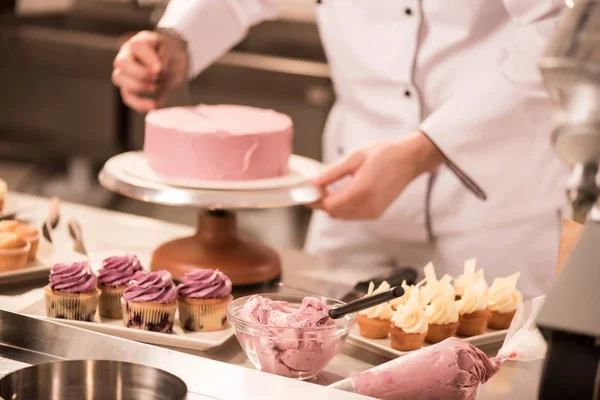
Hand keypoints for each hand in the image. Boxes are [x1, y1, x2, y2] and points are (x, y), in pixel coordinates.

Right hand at [112, 30, 188, 111]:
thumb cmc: (175, 55)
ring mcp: (125, 70)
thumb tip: (157, 72)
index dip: (147, 59)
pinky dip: (139, 103)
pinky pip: (127, 96)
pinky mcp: (128, 86)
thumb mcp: (176, 53)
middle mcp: (128, 54)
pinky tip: (154, 105)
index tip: (159, 70)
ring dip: (139, 86)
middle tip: (157, 77)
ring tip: (156, 87)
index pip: (136, 46)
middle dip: (141, 74)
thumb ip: (167, 60)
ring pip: (119, 79)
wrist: (176, 64)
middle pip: (122, 63)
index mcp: (141, 41)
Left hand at [309, 132, 443, 219]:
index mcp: (361, 190)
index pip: (329, 205)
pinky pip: (352, 215)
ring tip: (330, 188)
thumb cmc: (384, 153)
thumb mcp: (355, 157)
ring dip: (333, 205)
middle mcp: (367, 205)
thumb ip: (333, 172)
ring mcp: (373, 211)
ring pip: (342, 216)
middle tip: (318, 186)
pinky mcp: (376, 213)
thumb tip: (313, 182)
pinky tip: (343, 192)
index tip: (309, 189)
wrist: (410, 159)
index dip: (316, 199)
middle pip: (334, 213)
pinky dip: (344, 207)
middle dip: (322, 202)